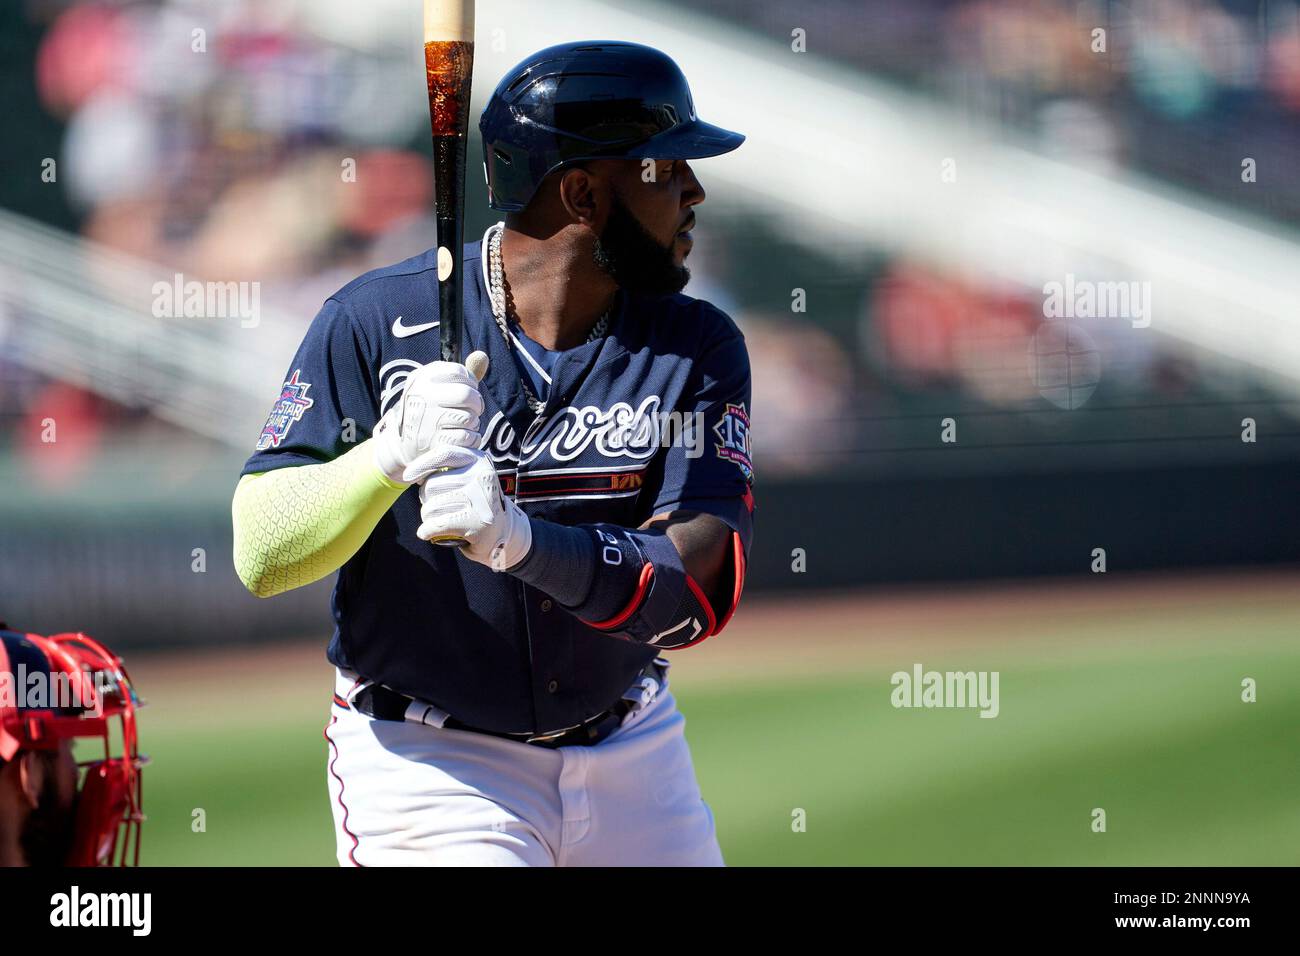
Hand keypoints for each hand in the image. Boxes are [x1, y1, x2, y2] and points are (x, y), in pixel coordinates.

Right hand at [372, 353, 488, 484]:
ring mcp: (427, 420)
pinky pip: (468, 438)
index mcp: (423, 378)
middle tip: (472, 410)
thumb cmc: (429, 410)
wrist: (402, 443)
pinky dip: (471, 439)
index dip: (471, 383)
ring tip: (460, 425)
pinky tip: (460, 438)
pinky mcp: (434, 442)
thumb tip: (482, 356)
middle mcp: (422, 396)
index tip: (465, 392)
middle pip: (468, 395)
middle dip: (476, 404)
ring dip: (472, 424)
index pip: (460, 372)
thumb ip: (463, 374)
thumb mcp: (439, 387)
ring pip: (470, 418)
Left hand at [417, 448, 532, 570]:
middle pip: (431, 485)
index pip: (444, 454)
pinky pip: (437, 524)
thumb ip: (449, 469)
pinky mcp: (478, 522)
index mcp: (479, 460)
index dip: (421, 464)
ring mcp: (481, 499)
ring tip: (436, 521)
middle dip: (425, 500)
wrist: (502, 532)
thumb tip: (414, 471)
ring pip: (432, 506)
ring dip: (427, 517)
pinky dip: (426, 531)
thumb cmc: (476, 503)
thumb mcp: (469, 477)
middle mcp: (482, 476)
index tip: (408, 476)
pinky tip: (426, 533)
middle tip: (435, 508)